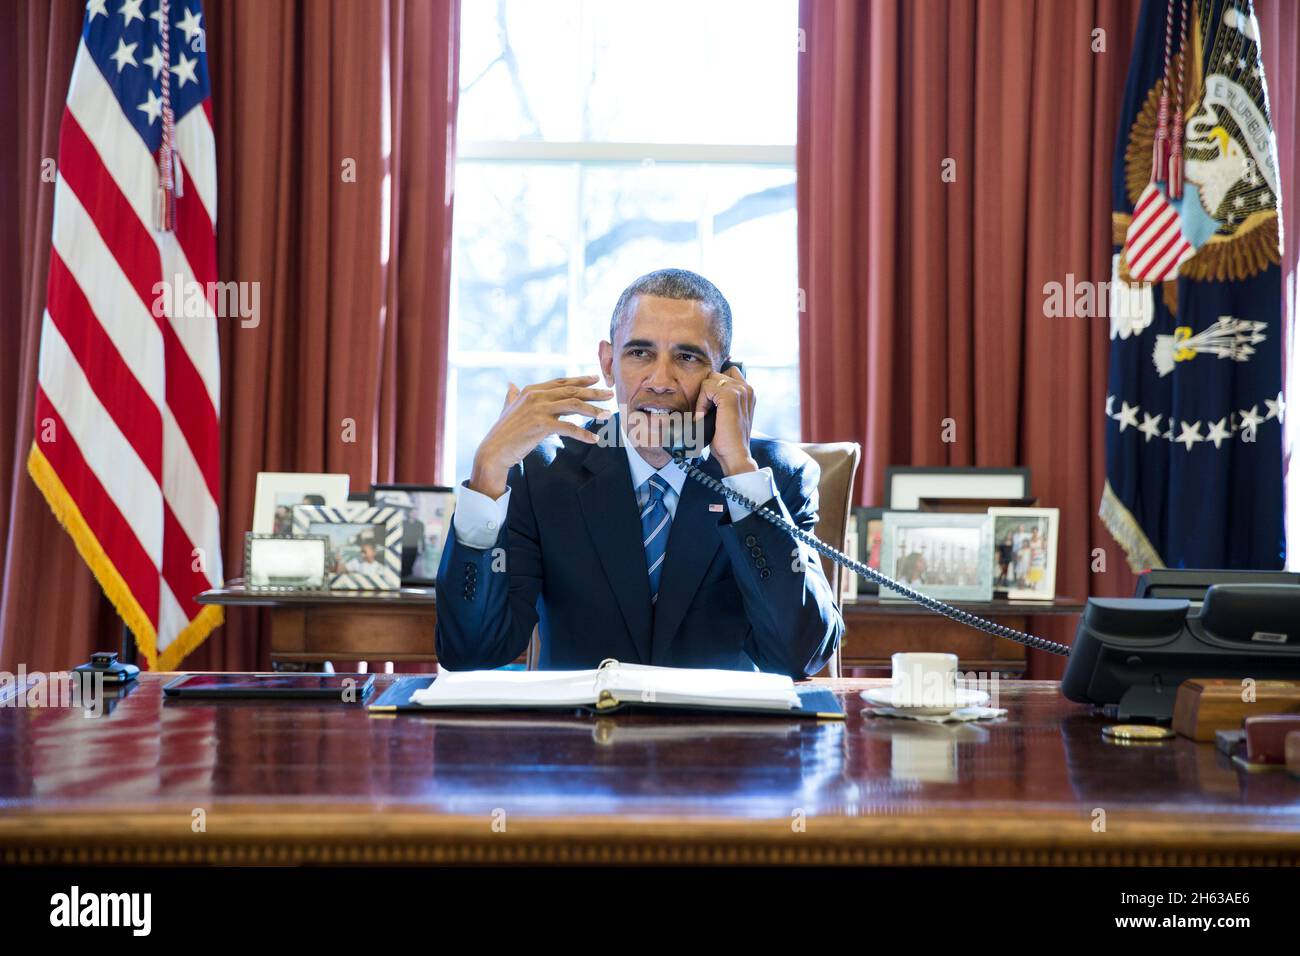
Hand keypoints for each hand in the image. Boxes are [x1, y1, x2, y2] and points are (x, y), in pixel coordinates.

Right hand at [470, 374, 612, 498]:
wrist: (494, 450)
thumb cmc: (503, 431)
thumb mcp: (508, 408)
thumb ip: (512, 396)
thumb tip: (510, 385)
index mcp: (531, 390)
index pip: (561, 382)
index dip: (580, 380)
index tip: (596, 378)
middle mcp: (536, 396)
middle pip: (571, 391)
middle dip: (593, 392)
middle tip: (610, 394)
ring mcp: (539, 409)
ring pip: (573, 405)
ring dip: (592, 410)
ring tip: (607, 415)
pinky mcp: (541, 425)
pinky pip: (568, 428)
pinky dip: (583, 434)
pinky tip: (594, 439)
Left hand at [693, 364, 756, 475]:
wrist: (735, 455)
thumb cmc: (729, 439)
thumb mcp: (727, 414)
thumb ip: (722, 400)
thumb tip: (705, 392)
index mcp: (748, 392)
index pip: (726, 373)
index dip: (713, 388)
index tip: (710, 408)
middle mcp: (747, 388)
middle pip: (715, 375)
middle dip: (706, 392)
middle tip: (706, 412)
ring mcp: (740, 390)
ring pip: (710, 380)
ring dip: (703, 398)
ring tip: (705, 415)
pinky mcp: (730, 396)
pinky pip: (706, 388)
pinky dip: (701, 403)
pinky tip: (703, 416)